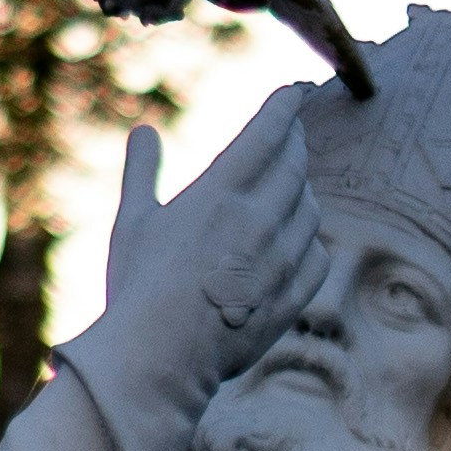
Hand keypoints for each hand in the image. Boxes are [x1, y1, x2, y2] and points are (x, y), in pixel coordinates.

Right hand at [89, 87, 325, 420]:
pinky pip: (317, 257)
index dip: (285, 107)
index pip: (267, 134)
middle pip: (294, 166)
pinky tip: (300, 239)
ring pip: (309, 210)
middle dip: (295, 142)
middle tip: (294, 132)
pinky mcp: (290, 299)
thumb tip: (143, 131)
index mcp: (221, 193)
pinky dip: (311, 241)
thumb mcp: (133, 221)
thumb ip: (142, 172)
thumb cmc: (138, 288)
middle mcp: (260, 221)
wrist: (160, 359)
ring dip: (303, 191)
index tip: (297, 91)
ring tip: (294, 184)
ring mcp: (280, 261)